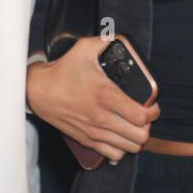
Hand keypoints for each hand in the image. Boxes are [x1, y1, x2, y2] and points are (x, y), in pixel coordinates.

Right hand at [26, 37, 159, 162]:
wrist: (39, 91)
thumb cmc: (62, 71)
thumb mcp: (84, 48)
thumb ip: (105, 41)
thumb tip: (117, 37)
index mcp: (106, 96)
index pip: (142, 116)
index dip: (153, 111)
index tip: (152, 105)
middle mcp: (102, 118)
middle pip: (140, 136)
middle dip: (147, 126)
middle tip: (143, 115)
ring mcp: (94, 132)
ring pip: (129, 147)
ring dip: (136, 137)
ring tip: (133, 126)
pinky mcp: (87, 141)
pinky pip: (114, 155)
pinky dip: (121, 148)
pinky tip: (119, 136)